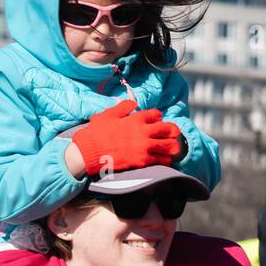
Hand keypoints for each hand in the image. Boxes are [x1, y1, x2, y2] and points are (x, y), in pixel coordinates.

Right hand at [70, 100, 185, 176]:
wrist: (89, 152)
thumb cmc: (96, 133)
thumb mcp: (107, 114)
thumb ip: (123, 107)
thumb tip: (134, 104)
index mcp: (135, 119)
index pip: (155, 114)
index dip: (158, 116)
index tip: (158, 119)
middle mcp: (143, 131)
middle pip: (166, 129)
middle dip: (172, 130)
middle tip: (175, 133)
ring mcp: (144, 147)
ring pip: (167, 145)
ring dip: (173, 146)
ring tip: (175, 148)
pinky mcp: (142, 160)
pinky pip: (160, 160)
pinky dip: (165, 160)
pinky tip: (167, 160)